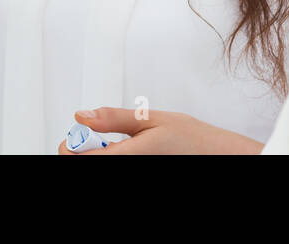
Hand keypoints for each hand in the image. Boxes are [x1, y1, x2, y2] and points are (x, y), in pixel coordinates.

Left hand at [56, 107, 264, 154]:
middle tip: (100, 136)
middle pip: (88, 164)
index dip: (71, 146)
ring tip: (119, 143)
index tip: (77, 134)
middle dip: (87, 148)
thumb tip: (82, 115)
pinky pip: (118, 166)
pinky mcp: (140, 172)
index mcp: (129, 156)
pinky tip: (127, 151)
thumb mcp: (151, 118)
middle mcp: (130, 169)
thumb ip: (114, 118)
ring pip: (103, 165)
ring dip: (103, 153)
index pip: (82, 158)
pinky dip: (115, 156)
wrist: (217, 154)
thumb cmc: (190, 137)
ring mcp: (137, 172)